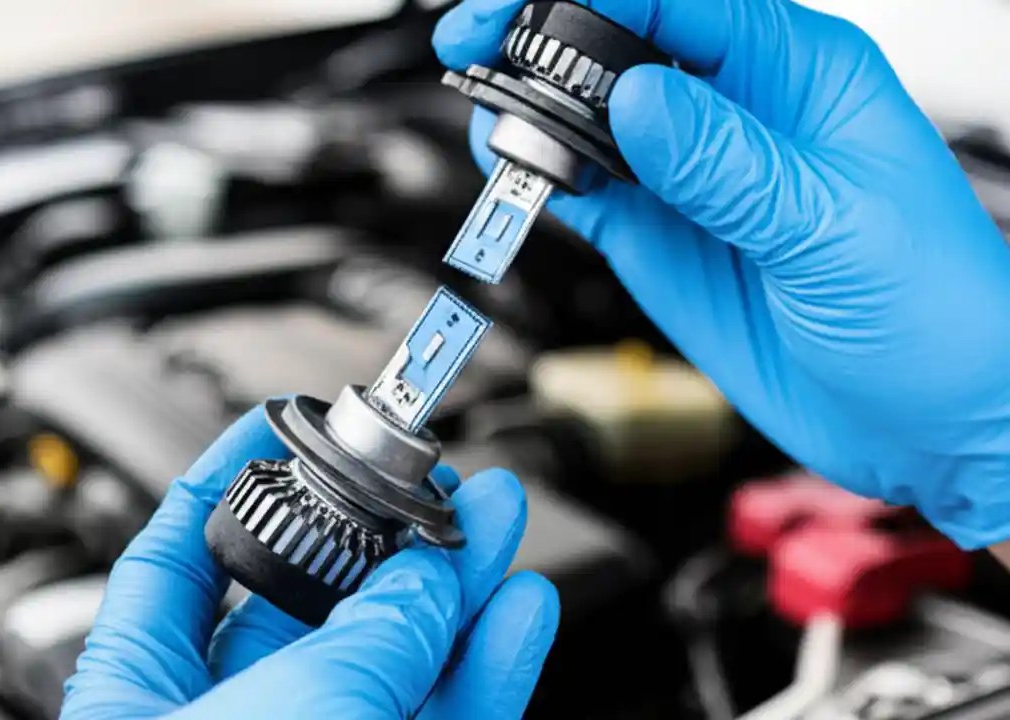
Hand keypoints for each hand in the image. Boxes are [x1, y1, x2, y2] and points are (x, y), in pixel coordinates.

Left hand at [61, 404, 558, 718]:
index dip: (232, 476)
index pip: (180, 551)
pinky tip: (517, 612)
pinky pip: (448, 713)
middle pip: (315, 599)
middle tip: (432, 475)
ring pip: (396, 657)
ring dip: (458, 589)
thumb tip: (429, 579)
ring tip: (499, 518)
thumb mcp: (286, 705)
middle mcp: (231, 717)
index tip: (274, 421)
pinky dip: (491, 667)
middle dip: (383, 529)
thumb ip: (365, 632)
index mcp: (147, 689)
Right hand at [435, 0, 1009, 548]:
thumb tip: (638, 98)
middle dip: (543, 39)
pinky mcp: (661, 236)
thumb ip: (727, 164)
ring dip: (532, 112)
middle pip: (620, 48)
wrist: (931, 424)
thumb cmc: (937, 313)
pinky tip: (517, 174)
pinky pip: (586, 191)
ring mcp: (691, 178)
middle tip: (481, 50)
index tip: (524, 11)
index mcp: (797, 76)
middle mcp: (735, 116)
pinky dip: (541, 181)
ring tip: (493, 124)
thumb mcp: (834, 227)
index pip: (679, 3)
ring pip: (589, 118)